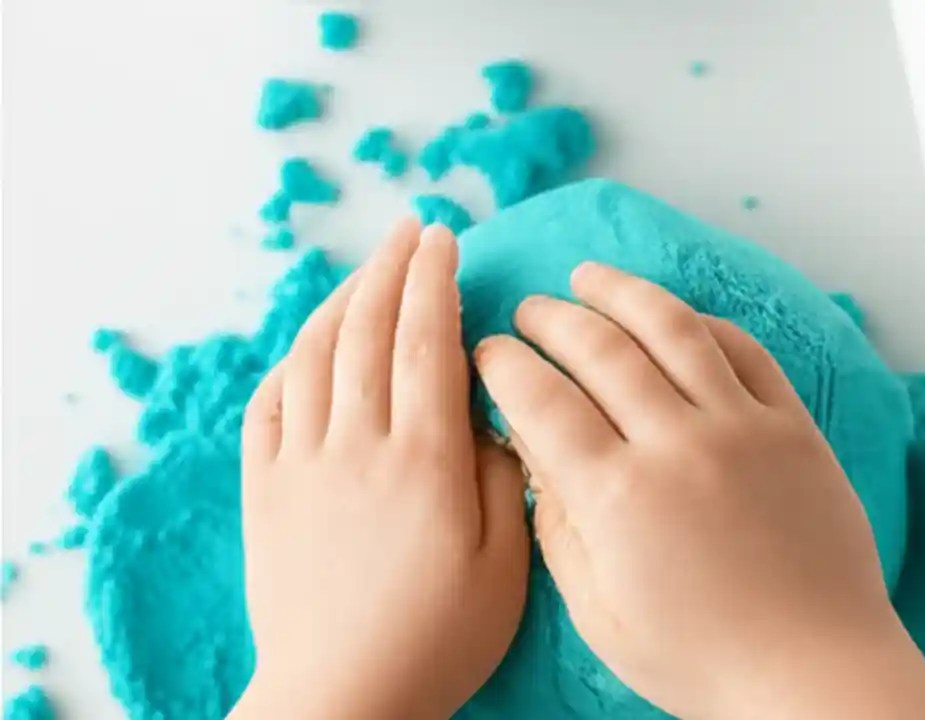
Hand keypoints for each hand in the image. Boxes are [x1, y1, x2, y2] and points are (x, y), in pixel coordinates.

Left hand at [231, 222, 529, 719]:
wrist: (340, 701)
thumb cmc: (436, 642)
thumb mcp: (506, 570)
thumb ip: (506, 481)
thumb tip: (494, 420)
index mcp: (424, 462)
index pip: (426, 343)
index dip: (434, 281)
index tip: (444, 238)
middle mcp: (357, 447)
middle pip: (368, 332)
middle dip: (390, 269)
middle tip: (410, 228)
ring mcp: (302, 465)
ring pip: (314, 355)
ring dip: (340, 299)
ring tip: (365, 268)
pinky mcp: (264, 492)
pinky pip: (268, 404)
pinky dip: (290, 359)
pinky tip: (308, 343)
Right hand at [474, 263, 924, 719]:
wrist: (812, 671)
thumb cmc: (701, 660)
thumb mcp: (601, 613)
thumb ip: (559, 526)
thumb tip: (534, 452)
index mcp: (617, 496)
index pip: (541, 400)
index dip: (503, 364)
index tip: (486, 351)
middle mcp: (678, 445)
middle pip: (599, 349)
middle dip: (551, 319)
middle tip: (528, 311)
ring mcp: (742, 428)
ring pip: (673, 329)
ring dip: (622, 293)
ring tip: (589, 277)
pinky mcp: (793, 428)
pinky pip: (745, 351)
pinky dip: (703, 323)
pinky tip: (677, 317)